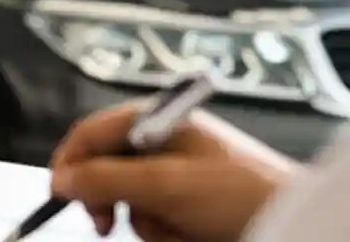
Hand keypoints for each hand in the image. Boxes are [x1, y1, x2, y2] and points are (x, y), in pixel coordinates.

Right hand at [50, 102, 297, 241]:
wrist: (293, 228)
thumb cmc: (241, 195)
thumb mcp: (164, 185)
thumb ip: (105, 179)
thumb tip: (60, 179)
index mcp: (157, 121)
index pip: (91, 133)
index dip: (70, 163)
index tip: (59, 195)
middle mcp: (163, 145)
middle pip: (105, 170)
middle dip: (110, 201)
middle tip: (106, 223)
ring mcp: (175, 177)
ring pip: (127, 203)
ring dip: (145, 223)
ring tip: (176, 230)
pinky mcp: (187, 206)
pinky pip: (152, 221)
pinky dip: (164, 234)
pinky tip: (188, 235)